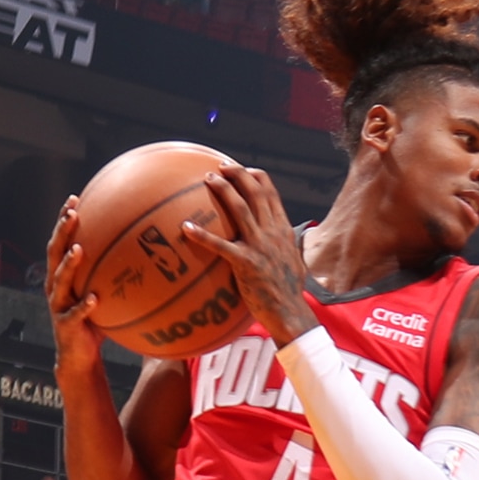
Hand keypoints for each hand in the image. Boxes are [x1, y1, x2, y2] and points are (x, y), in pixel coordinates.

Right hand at [43, 199, 103, 366]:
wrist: (79, 356)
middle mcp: (56, 287)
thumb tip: (145, 252)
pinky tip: (95, 299)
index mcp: (62, 275)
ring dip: (68, 265)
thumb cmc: (95, 320)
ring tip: (78, 250)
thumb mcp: (103, 292)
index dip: (64, 220)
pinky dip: (84, 307)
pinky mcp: (65, 326)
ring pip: (60, 281)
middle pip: (54, 254)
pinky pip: (74, 314)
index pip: (61, 242)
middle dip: (62, 233)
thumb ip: (115, 273)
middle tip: (72, 214)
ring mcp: (58, 306)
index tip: (74, 199)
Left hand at [176, 169, 314, 344]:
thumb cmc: (289, 294)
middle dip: (239, 174)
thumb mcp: (293, 264)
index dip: (257, 178)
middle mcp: (273, 233)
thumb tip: (278, 246)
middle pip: (256, 193)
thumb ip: (284, 249)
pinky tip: (186, 227)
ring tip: (207, 178)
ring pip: (240, 209)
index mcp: (283, 231)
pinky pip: (220, 245)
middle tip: (221, 165)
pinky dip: (202, 235)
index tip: (244, 169)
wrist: (291, 314)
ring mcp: (260, 247)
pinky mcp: (247, 263)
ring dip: (224, 191)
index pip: (271, 195)